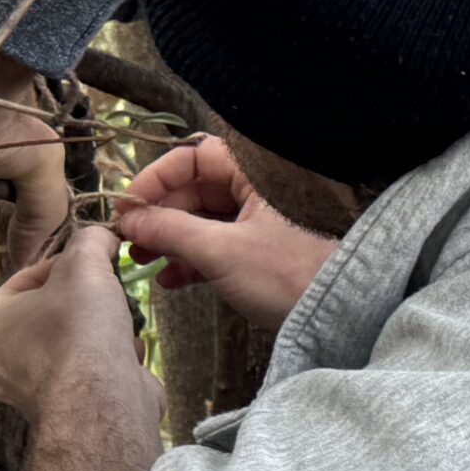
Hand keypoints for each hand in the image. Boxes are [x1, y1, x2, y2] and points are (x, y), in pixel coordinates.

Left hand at [0, 226, 152, 423]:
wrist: (102, 402)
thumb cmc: (81, 330)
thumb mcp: (86, 266)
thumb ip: (90, 241)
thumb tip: (102, 235)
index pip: (26, 278)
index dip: (68, 264)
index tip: (99, 263)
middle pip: (48, 310)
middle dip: (85, 300)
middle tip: (111, 292)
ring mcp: (26, 390)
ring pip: (68, 341)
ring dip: (99, 330)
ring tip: (121, 326)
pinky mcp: (59, 409)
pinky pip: (83, 372)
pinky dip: (105, 361)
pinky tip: (124, 357)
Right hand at [115, 136, 334, 334]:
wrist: (340, 315)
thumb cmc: (288, 274)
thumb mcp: (222, 251)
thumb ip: (171, 230)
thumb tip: (128, 218)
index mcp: (258, 172)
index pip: (196, 156)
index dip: (157, 177)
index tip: (128, 206)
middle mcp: (261, 188)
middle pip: (196, 188)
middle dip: (159, 214)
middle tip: (128, 241)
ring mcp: (262, 219)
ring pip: (204, 218)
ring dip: (170, 238)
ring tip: (142, 261)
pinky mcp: (263, 249)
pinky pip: (218, 244)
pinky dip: (192, 258)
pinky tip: (169, 280)